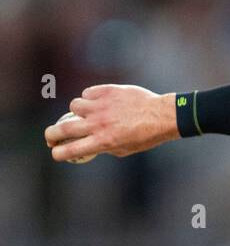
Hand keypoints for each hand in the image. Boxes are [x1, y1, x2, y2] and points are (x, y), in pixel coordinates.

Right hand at [45, 85, 179, 161]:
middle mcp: (98, 124)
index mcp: (102, 141)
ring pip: (74, 106)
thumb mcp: (125, 149)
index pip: (69, 150)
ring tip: (87, 113)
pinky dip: (90, 97)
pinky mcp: (107, 92)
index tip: (56, 152)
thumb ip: (105, 147)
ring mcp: (101, 107)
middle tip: (52, 136)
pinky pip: (88, 93)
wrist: (163, 115)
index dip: (58, 153)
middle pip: (61, 129)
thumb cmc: (147, 135)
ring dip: (77, 111)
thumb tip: (89, 145)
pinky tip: (98, 101)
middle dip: (51, 135)